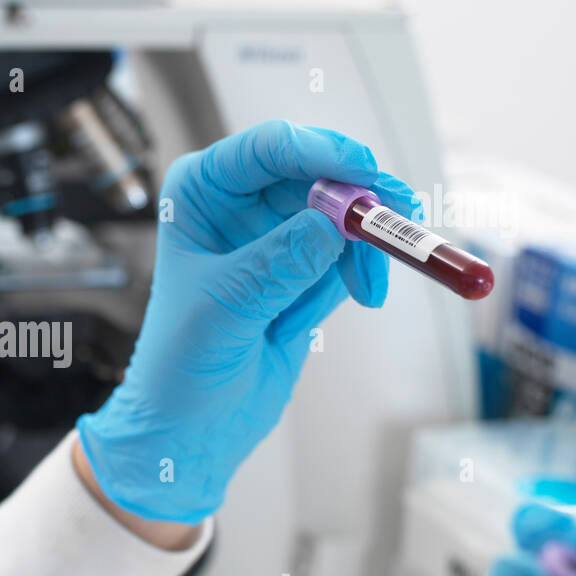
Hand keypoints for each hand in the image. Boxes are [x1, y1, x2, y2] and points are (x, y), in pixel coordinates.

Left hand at [75, 119, 419, 523]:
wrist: (191, 427)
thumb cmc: (181, 365)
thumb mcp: (227, 308)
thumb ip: (280, 261)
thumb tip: (337, 222)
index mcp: (201, 191)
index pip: (268, 148)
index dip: (322, 153)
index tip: (365, 176)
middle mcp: (238, 200)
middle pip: (321, 172)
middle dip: (359, 205)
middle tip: (395, 232)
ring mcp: (274, 232)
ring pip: (345, 213)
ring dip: (356, 255)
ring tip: (358, 294)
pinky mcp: (304, 265)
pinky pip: (349, 253)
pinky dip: (351, 278)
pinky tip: (319, 316)